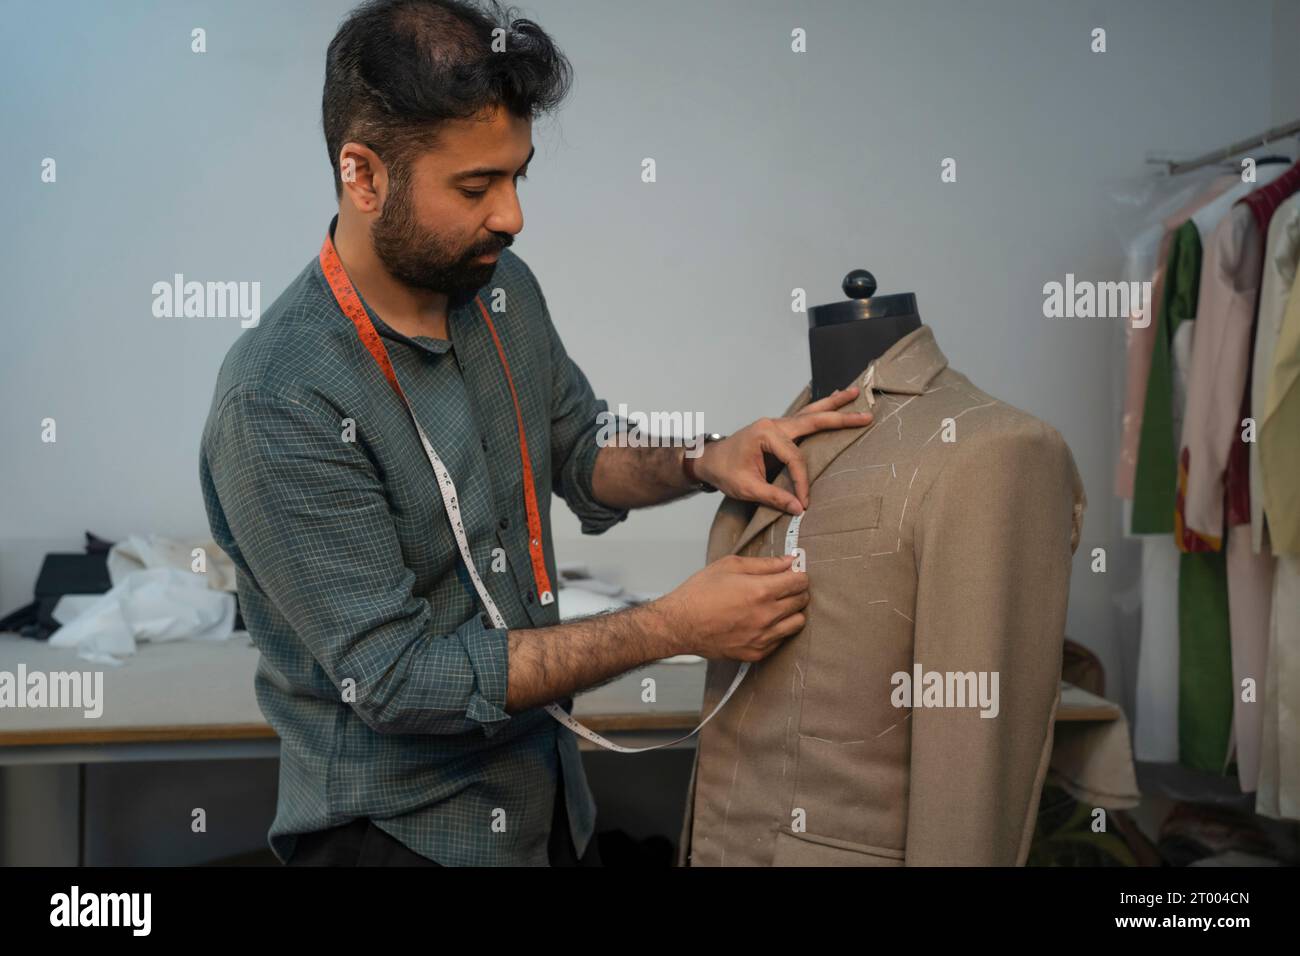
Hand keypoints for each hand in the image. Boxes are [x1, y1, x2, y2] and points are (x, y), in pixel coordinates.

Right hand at [654, 554, 809, 660]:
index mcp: (760, 591)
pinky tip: (764, 621)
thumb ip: (764, 564)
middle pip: (802, 601)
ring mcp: (762, 637)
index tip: (793, 572)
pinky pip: (781, 640)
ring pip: (797, 623)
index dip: (799, 574)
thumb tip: (788, 561)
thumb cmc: (699, 593)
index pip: (800, 582)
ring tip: (777, 605)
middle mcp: (766, 616)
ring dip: (792, 611)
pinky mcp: (756, 652)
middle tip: (784, 586)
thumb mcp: (729, 566)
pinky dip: (778, 629)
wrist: (679, 624)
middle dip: (797, 590)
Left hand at [692, 387, 872, 513]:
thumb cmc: (724, 471)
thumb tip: (799, 508)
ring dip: (834, 404)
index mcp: (765, 434)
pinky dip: (821, 411)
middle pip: (813, 420)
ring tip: (855, 393)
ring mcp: (777, 424)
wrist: (708, 460)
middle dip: (840, 419)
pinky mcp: (779, 430)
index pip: (794, 458)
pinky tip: (834, 402)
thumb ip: (773, 498)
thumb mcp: (746, 488)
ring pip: (811, 412)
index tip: (804, 501)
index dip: (801, 481)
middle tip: (865, 416)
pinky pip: (804, 418)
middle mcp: (774, 424)